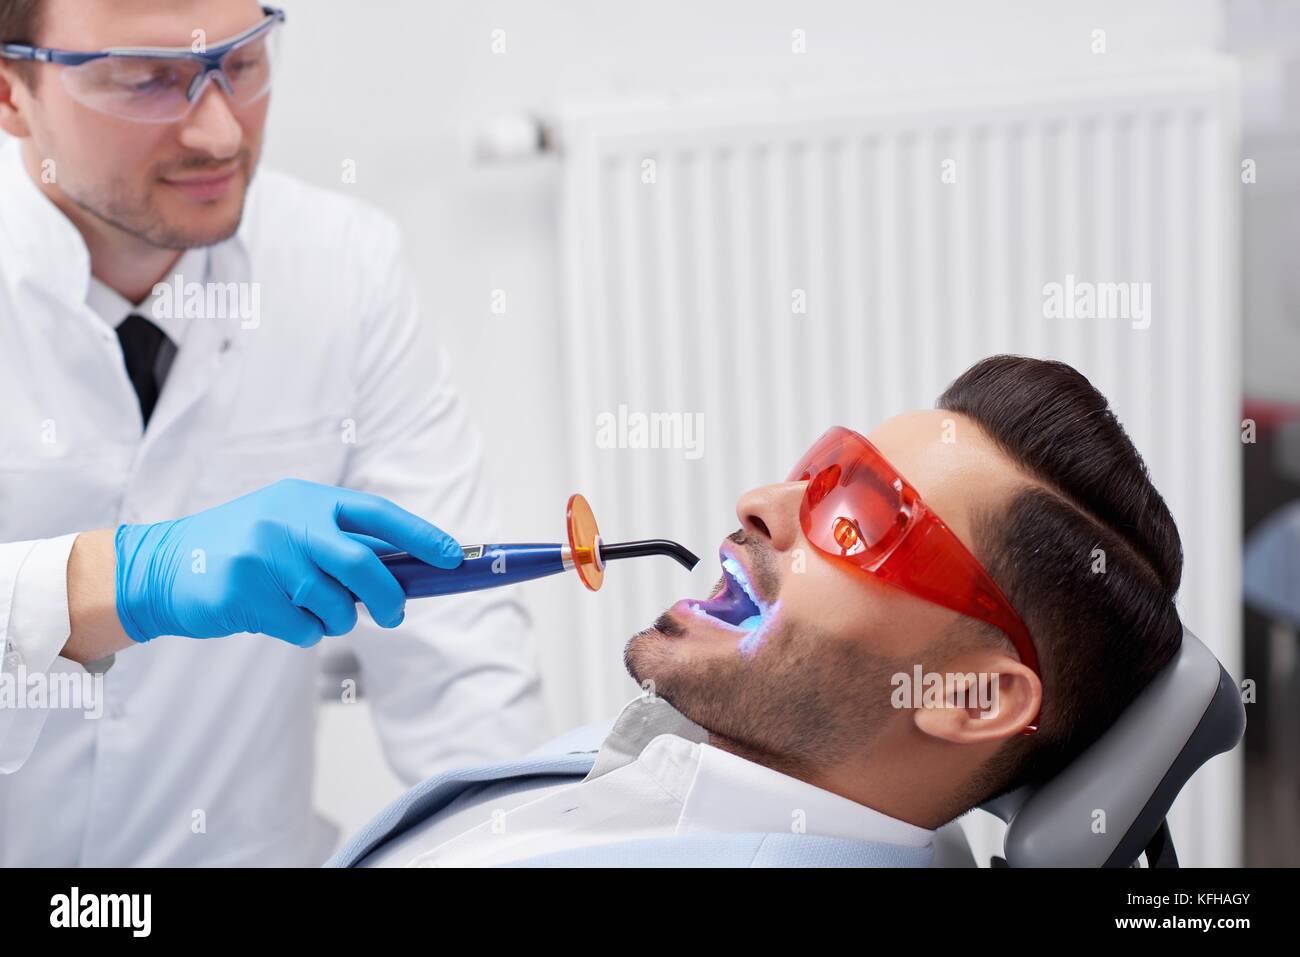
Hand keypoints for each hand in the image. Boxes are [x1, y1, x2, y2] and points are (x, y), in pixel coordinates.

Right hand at [114, 479, 463, 646]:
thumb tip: (409, 570)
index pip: (377, 515)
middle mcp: (288, 521)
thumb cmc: (243, 551)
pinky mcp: (245, 592)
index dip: (421, 535)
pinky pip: (302, 628)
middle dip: (388, 596)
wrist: (163, 567)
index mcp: (307, 499)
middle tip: (395, 614)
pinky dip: (302, 632)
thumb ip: (340, 542)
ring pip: (334, 605)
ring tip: (307, 609)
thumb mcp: (289, 527)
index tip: (454, 556)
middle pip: (363, 564)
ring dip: (334, 619)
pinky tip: (275, 616)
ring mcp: (265, 555)